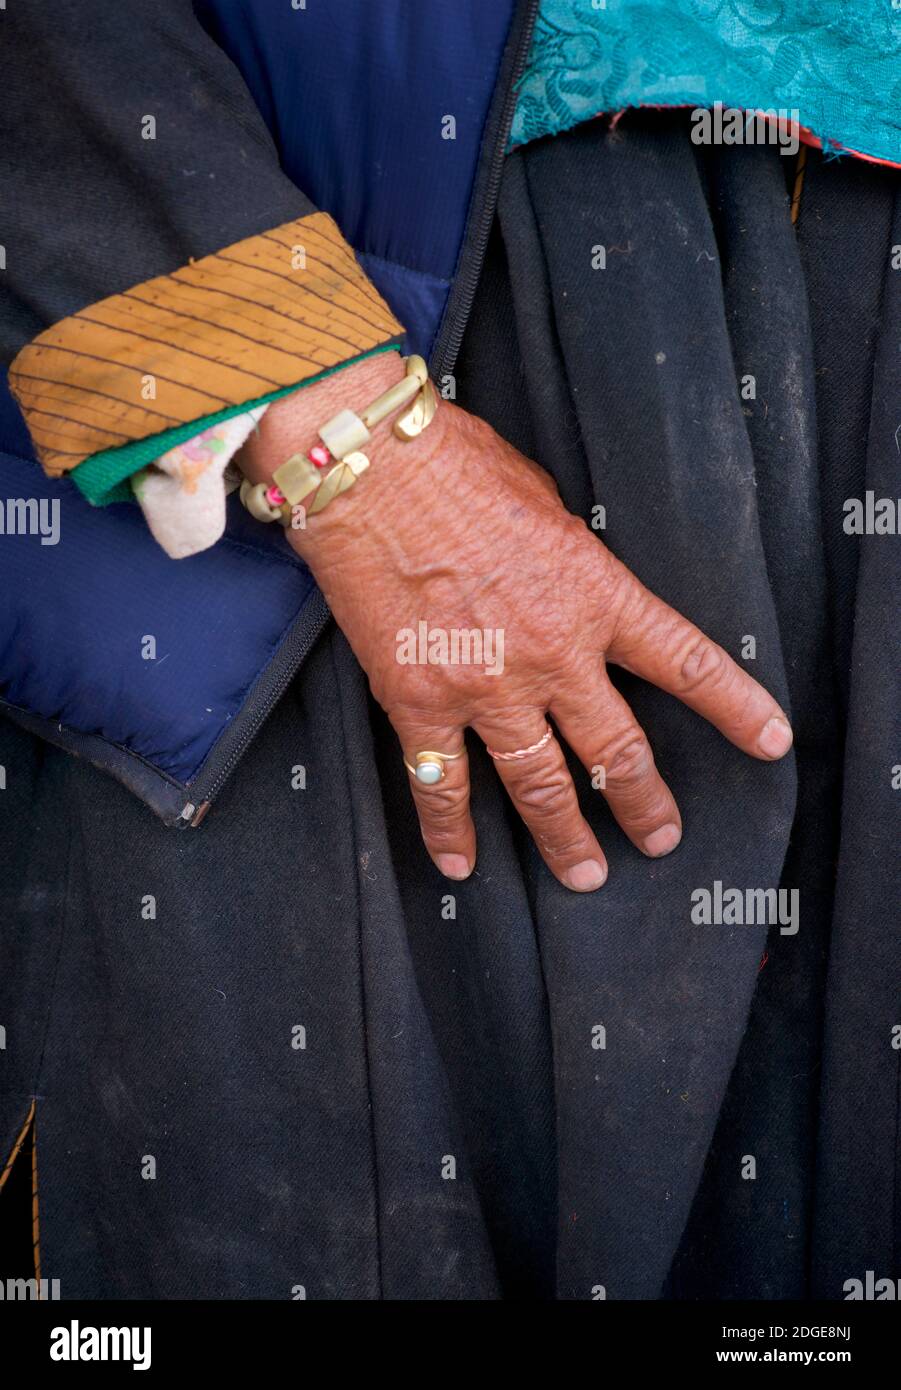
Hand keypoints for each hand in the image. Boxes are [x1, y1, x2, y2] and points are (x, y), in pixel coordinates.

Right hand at [239, 353, 792, 890]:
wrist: (371, 471)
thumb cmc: (458, 467)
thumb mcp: (549, 506)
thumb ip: (573, 565)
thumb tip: (572, 588)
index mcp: (598, 598)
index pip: (687, 665)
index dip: (738, 710)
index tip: (770, 742)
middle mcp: (554, 655)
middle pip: (617, 751)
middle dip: (644, 803)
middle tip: (660, 836)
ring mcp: (486, 688)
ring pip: (541, 785)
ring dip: (566, 838)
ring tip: (585, 873)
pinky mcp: (419, 703)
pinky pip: (440, 786)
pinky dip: (449, 832)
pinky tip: (460, 865)